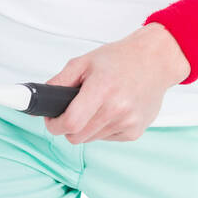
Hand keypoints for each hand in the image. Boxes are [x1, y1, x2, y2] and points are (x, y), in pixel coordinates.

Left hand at [43, 23, 189, 142]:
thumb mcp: (84, 61)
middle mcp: (117, 109)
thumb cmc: (120, 59)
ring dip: (86, 127)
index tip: (51, 121)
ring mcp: (128, 123)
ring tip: (97, 105)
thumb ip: (59, 81)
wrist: (155, 61)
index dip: (54, 125)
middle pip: (76, 136)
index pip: (70, 123)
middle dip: (68, 126)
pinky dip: (102, 128)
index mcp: (102, 88)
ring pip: (90, 139)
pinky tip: (111, 110)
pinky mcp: (135, 132)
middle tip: (73, 110)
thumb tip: (42, 99)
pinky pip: (106, 138)